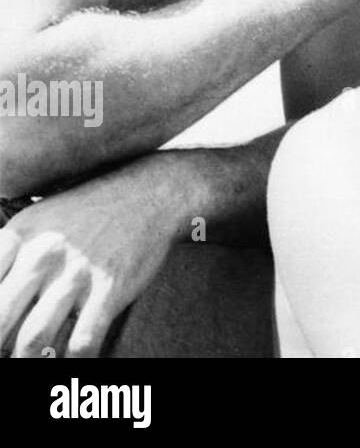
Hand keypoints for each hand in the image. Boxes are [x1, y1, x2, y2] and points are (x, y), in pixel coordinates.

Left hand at [0, 157, 182, 357]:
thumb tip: (0, 298)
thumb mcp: (38, 219)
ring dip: (26, 359)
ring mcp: (77, 272)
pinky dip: (71, 360)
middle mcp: (43, 254)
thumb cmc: (89, 211)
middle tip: (5, 350)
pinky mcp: (110, 287)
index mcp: (19, 236)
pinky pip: (81, 341)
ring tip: (30, 360)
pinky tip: (70, 359)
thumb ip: (7, 254)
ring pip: (33, 339)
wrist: (150, 193)